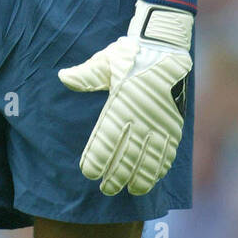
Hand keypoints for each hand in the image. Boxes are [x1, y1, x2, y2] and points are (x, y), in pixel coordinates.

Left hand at [58, 1, 191, 195]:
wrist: (166, 47)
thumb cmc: (130, 54)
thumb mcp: (105, 62)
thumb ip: (86, 75)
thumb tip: (63, 77)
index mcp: (120, 104)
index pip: (106, 140)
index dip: (98, 160)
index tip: (89, 174)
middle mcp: (140, 116)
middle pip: (126, 155)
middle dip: (115, 175)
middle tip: (106, 189)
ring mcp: (159, 122)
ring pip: (148, 157)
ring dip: (139, 177)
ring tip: (130, 190)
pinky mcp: (174, 123)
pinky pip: (168, 150)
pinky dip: (160, 166)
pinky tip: (153, 178)